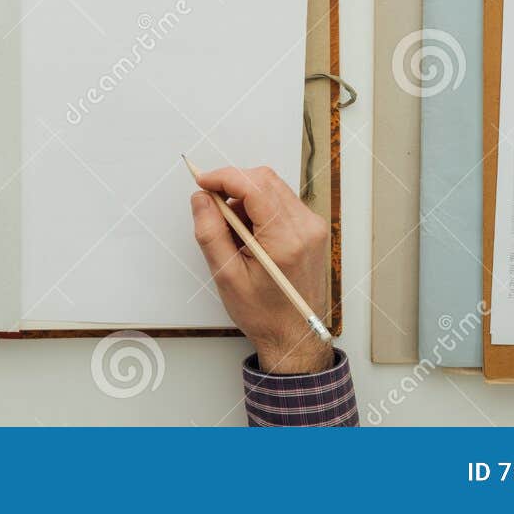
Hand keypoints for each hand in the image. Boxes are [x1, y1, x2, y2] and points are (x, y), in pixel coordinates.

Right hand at [190, 165, 331, 374]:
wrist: (295, 335)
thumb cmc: (264, 314)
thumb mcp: (226, 275)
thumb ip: (210, 232)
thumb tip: (201, 198)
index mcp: (285, 240)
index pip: (253, 186)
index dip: (223, 177)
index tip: (202, 182)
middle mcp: (305, 227)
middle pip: (264, 180)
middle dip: (233, 186)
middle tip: (212, 207)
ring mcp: (312, 227)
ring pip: (272, 187)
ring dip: (245, 198)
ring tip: (233, 232)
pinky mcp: (312, 229)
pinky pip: (281, 201)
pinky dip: (259, 208)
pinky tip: (249, 234)